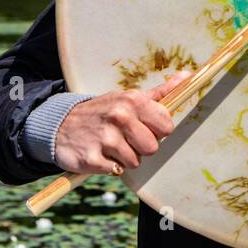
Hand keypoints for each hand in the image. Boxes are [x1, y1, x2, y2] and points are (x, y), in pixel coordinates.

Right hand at [53, 72, 192, 175]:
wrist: (59, 125)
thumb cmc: (102, 112)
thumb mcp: (128, 98)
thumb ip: (160, 92)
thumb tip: (188, 76)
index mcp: (132, 100)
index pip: (166, 126)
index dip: (156, 131)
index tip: (143, 127)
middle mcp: (119, 116)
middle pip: (153, 147)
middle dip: (141, 147)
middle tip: (125, 138)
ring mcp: (105, 138)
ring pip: (135, 162)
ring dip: (124, 158)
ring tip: (110, 146)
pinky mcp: (92, 159)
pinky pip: (115, 171)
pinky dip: (109, 167)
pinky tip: (99, 154)